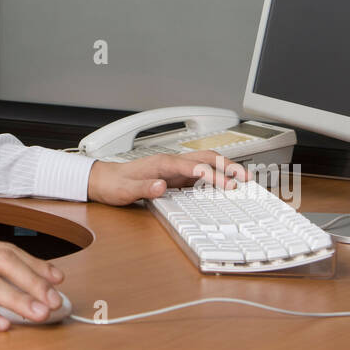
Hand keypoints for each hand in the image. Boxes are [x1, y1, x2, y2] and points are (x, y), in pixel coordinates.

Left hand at [87, 150, 249, 205]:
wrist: (103, 180)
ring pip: (205, 163)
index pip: (192, 166)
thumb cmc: (114, 184)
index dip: (211, 174)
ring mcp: (174, 169)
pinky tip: (224, 185)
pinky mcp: (175, 176)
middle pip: (205, 158)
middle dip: (227, 166)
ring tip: (243, 178)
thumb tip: (161, 186)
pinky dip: (215, 176)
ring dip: (225, 169)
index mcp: (161, 163)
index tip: (227, 184)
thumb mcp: (125, 191)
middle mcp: (171, 163)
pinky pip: (199, 173)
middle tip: (246, 177)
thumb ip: (144, 188)